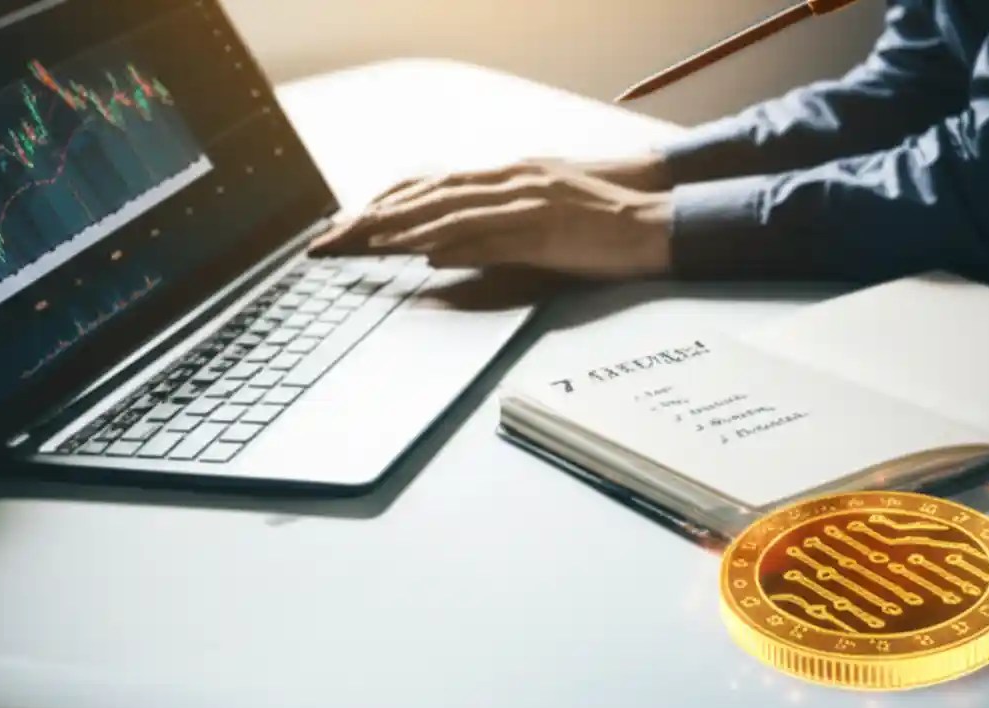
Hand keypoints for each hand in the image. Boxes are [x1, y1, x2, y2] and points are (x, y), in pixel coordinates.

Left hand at [308, 157, 674, 278]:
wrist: (654, 219)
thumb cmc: (600, 221)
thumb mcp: (538, 215)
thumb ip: (489, 228)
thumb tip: (436, 249)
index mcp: (507, 175)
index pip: (432, 183)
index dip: (388, 201)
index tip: (350, 221)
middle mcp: (509, 179)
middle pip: (428, 193)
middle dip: (376, 215)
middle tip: (335, 237)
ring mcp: (524, 200)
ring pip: (449, 208)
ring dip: (400, 225)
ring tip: (361, 241)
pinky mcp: (542, 226)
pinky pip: (486, 232)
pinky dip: (449, 239)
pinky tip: (419, 250)